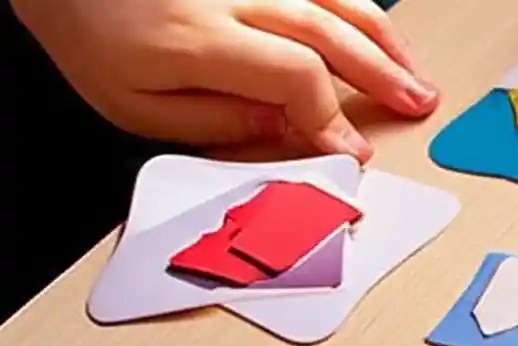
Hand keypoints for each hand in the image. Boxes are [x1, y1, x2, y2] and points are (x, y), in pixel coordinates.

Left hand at [12, 0, 436, 161]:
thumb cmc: (93, 35)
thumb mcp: (134, 104)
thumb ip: (212, 121)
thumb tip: (282, 128)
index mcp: (200, 36)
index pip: (293, 75)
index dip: (332, 118)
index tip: (354, 153)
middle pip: (330, 32)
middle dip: (382, 74)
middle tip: (419, 104)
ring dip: (383, 37)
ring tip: (412, 71)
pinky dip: (357, 4)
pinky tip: (378, 28)